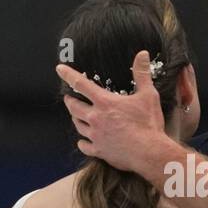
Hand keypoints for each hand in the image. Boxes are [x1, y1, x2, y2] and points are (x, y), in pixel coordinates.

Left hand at [56, 51, 167, 175]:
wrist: (148, 152)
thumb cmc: (148, 124)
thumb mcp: (148, 95)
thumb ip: (142, 74)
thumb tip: (143, 54)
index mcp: (105, 102)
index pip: (81, 84)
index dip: (68, 75)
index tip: (59, 69)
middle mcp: (95, 118)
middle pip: (74, 107)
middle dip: (69, 100)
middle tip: (69, 98)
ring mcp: (95, 135)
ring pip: (77, 125)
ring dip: (75, 118)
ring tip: (76, 116)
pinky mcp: (99, 150)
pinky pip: (84, 146)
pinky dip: (82, 142)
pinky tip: (83, 141)